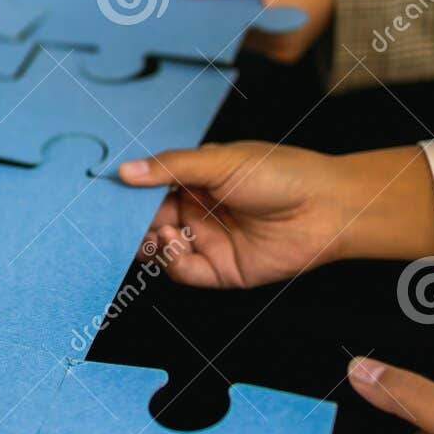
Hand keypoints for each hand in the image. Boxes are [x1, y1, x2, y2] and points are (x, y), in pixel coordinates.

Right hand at [117, 143, 433, 288]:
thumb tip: (125, 170)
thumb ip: (170, 168)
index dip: (128, 193)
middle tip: (115, 222)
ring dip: (150, 242)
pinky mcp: (220, 270)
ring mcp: (208, 241)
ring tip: (155, 231)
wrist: (328, 209)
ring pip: (161, 250)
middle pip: (149, 222)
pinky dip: (172, 260)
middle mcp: (198, 211)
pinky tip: (176, 241)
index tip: (105, 194)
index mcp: (196, 179)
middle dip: (131, 224)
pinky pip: (183, 272)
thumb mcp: (220, 161)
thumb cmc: (281, 173)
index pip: (150, 189)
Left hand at [177, 0, 333, 62]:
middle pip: (227, 33)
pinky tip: (221, 4)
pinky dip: (237, 20)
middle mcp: (278, 48)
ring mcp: (282, 52)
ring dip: (219, 15)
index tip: (171, 4)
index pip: (221, 28)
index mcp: (275, 28)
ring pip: (237, 35)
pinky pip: (251, 35)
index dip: (195, 15)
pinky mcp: (284, 50)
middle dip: (204, 12)